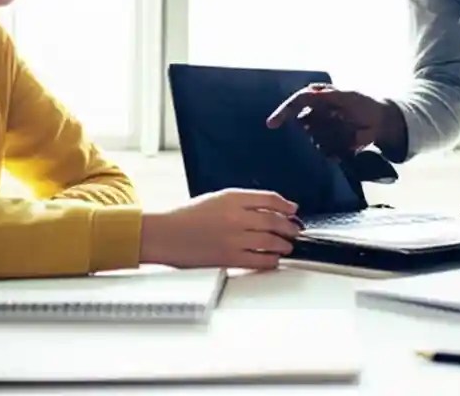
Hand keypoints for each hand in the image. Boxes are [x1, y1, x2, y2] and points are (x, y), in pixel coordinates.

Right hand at [139, 189, 300, 269]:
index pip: (270, 199)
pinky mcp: (229, 258)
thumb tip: (269, 207)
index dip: (286, 205)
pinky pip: (260, 260)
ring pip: (271, 241)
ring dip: (283, 245)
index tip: (292, 210)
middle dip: (290, 227)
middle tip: (294, 231)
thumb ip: (243, 202)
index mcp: (233, 198)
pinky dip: (271, 260)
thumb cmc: (186, 217)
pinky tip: (273, 259)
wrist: (165, 235)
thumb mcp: (216, 198)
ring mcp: (234, 238)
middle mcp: (236, 217)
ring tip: (286, 246)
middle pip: (275, 221)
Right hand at [266, 84, 406, 159]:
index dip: (283, 112)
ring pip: (316, 140)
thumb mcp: (348, 96)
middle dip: (320, 126)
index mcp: (318, 99)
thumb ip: (328, 95)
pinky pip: (326, 152)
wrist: (381, 122)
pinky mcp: (330, 146)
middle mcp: (316, 115)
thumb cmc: (364, 104)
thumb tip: (309, 92)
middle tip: (340, 121)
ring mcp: (322, 131)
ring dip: (332, 137)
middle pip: (305, 125)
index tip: (272, 124)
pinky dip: (336, 150)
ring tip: (350, 131)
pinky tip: (349, 143)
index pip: (295, 103)